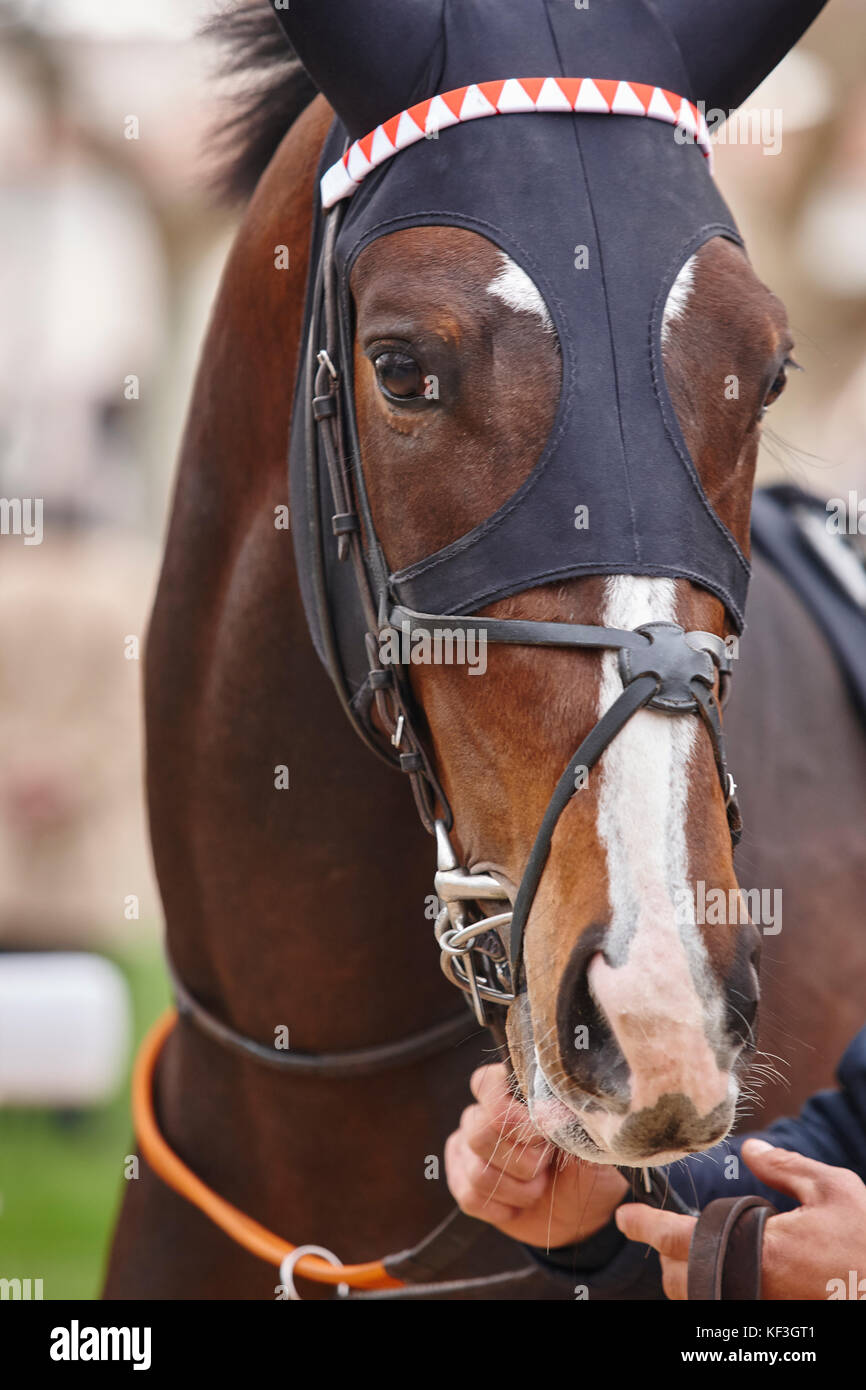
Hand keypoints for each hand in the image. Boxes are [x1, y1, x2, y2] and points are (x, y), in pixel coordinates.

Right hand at [444, 1062, 626, 1248]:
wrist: (578, 1215)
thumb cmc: (584, 1171)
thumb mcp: (589, 1148)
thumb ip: (573, 1126)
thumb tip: (558, 1112)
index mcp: (512, 1092)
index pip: (486, 1083)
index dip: (511, 1114)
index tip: (542, 1136)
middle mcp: (482, 1114)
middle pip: (480, 1132)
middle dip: (521, 1160)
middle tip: (546, 1167)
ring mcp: (468, 1148)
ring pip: (477, 1170)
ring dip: (517, 1189)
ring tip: (538, 1188)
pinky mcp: (462, 1181)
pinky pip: (470, 1197)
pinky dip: (503, 1207)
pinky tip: (519, 1204)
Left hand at [614, 1138, 865, 1299]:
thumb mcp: (834, 1191)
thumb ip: (787, 1167)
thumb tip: (750, 1148)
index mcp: (760, 1252)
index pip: (680, 1239)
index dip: (647, 1226)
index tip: (625, 1216)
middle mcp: (753, 1290)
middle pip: (681, 1280)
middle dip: (668, 1256)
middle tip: (664, 1232)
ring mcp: (761, 1312)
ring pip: (700, 1301)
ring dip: (690, 1277)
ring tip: (693, 1252)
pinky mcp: (773, 1325)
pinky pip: (724, 1310)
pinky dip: (715, 1291)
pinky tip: (729, 1273)